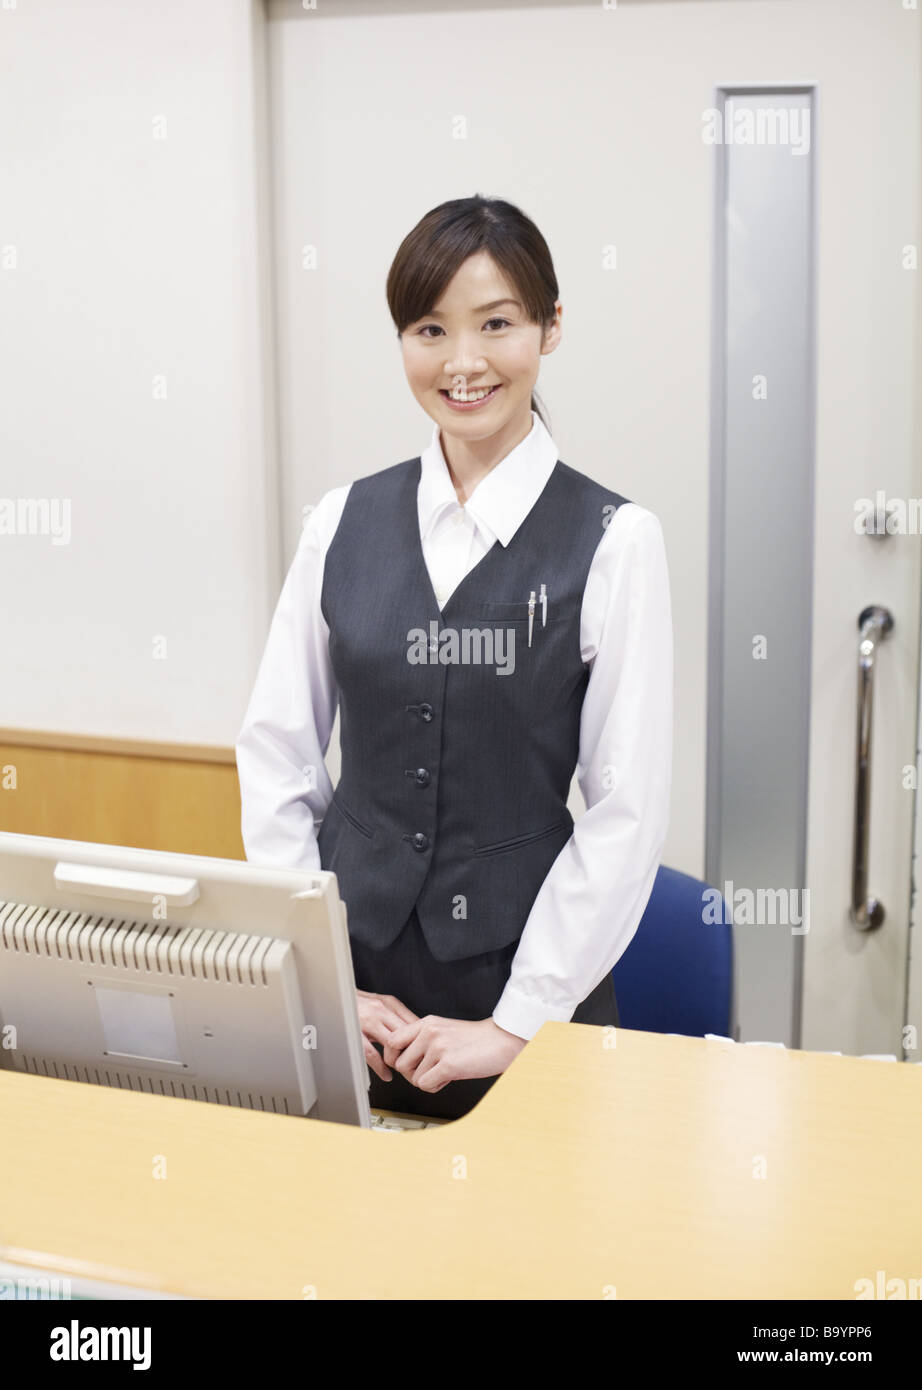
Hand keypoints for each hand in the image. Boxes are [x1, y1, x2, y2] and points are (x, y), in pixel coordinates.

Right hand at [355, 989, 420, 1081]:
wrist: (332, 994)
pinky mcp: (354, 1033)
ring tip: (402, 1070)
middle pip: (406, 1034)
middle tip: (417, 1065)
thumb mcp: (379, 1001)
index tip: (425, 1052)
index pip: (414, 1023)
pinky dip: (381, 1067)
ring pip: (392, 1044)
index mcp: (389, 1003)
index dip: (422, 1040)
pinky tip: (386, 1074)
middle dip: (413, 1051)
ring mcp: (367, 1021)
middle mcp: (380, 1010)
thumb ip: (396, 1014)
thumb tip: (416, 1030)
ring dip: (399, 1060)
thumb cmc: (356, 1000)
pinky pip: (372, 1054)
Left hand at [381, 1016, 526, 1092]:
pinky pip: (425, 1085)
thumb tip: (400, 1059)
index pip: (391, 1041)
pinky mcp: (448, 1064)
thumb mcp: (443, 1029)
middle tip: (429, 1072)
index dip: (394, 1057)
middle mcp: (429, 1033)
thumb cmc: (475, 1039)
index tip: (405, 1064)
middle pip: (399, 1064)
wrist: (502, 1040)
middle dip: (412, 1074)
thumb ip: (421, 1039)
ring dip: (427, 1081)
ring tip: (444, 1071)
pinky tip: (449, 1077)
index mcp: (426, 1023)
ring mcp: (438, 1047)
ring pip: (413, 1078)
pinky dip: (436, 1087)